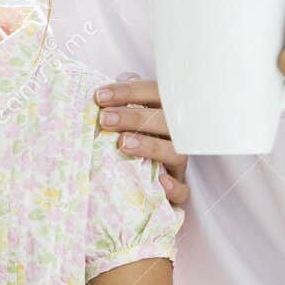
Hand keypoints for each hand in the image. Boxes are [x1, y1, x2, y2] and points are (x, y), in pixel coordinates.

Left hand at [95, 80, 189, 204]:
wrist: (146, 184)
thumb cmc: (133, 143)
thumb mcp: (126, 123)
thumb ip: (119, 108)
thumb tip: (100, 96)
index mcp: (164, 114)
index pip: (154, 94)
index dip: (128, 92)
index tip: (100, 96)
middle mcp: (175, 136)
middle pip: (165, 121)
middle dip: (134, 117)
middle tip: (105, 118)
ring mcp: (177, 164)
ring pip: (175, 152)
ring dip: (150, 146)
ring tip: (123, 143)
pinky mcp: (179, 191)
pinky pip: (184, 191)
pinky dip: (175, 187)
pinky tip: (162, 181)